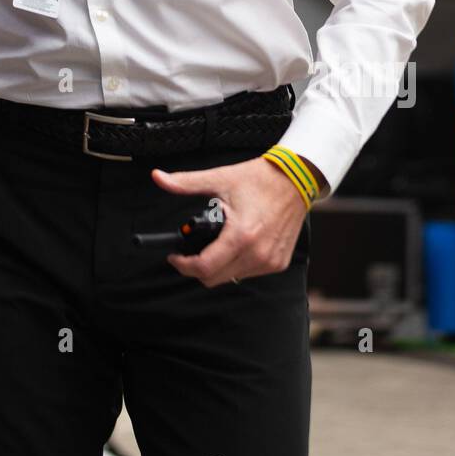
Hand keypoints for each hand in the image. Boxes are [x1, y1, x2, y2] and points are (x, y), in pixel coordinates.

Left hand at [152, 156, 307, 288]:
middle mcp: (257, 254)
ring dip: (218, 265)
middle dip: (197, 266)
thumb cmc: (259, 179)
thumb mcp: (219, 178)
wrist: (295, 179)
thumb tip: (159, 177)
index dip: (183, 265)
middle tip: (191, 249)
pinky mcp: (278, 263)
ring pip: (231, 277)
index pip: (204, 268)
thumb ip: (186, 182)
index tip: (175, 256)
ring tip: (216, 242)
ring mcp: (269, 261)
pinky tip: (235, 245)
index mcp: (241, 235)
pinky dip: (236, 263)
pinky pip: (248, 273)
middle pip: (214, 278)